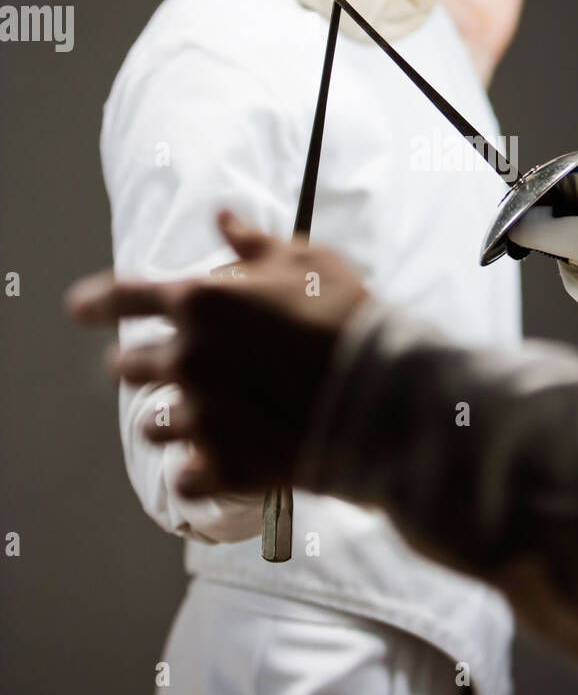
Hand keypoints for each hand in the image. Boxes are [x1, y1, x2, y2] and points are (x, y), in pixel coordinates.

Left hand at [64, 212, 369, 496]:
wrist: (381, 395)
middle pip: (129, 367)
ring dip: (170, 419)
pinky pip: (185, 476)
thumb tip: (222, 219)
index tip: (78, 309)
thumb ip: (254, 243)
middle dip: (144, 364)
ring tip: (203, 418)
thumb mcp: (306, 260)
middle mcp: (186, 359)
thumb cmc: (346, 316)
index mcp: (199, 302)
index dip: (94, 301)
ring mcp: (200, 416)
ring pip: (153, 425)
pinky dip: (198, 469)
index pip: (123, 296)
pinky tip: (219, 461)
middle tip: (178, 368)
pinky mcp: (220, 464)